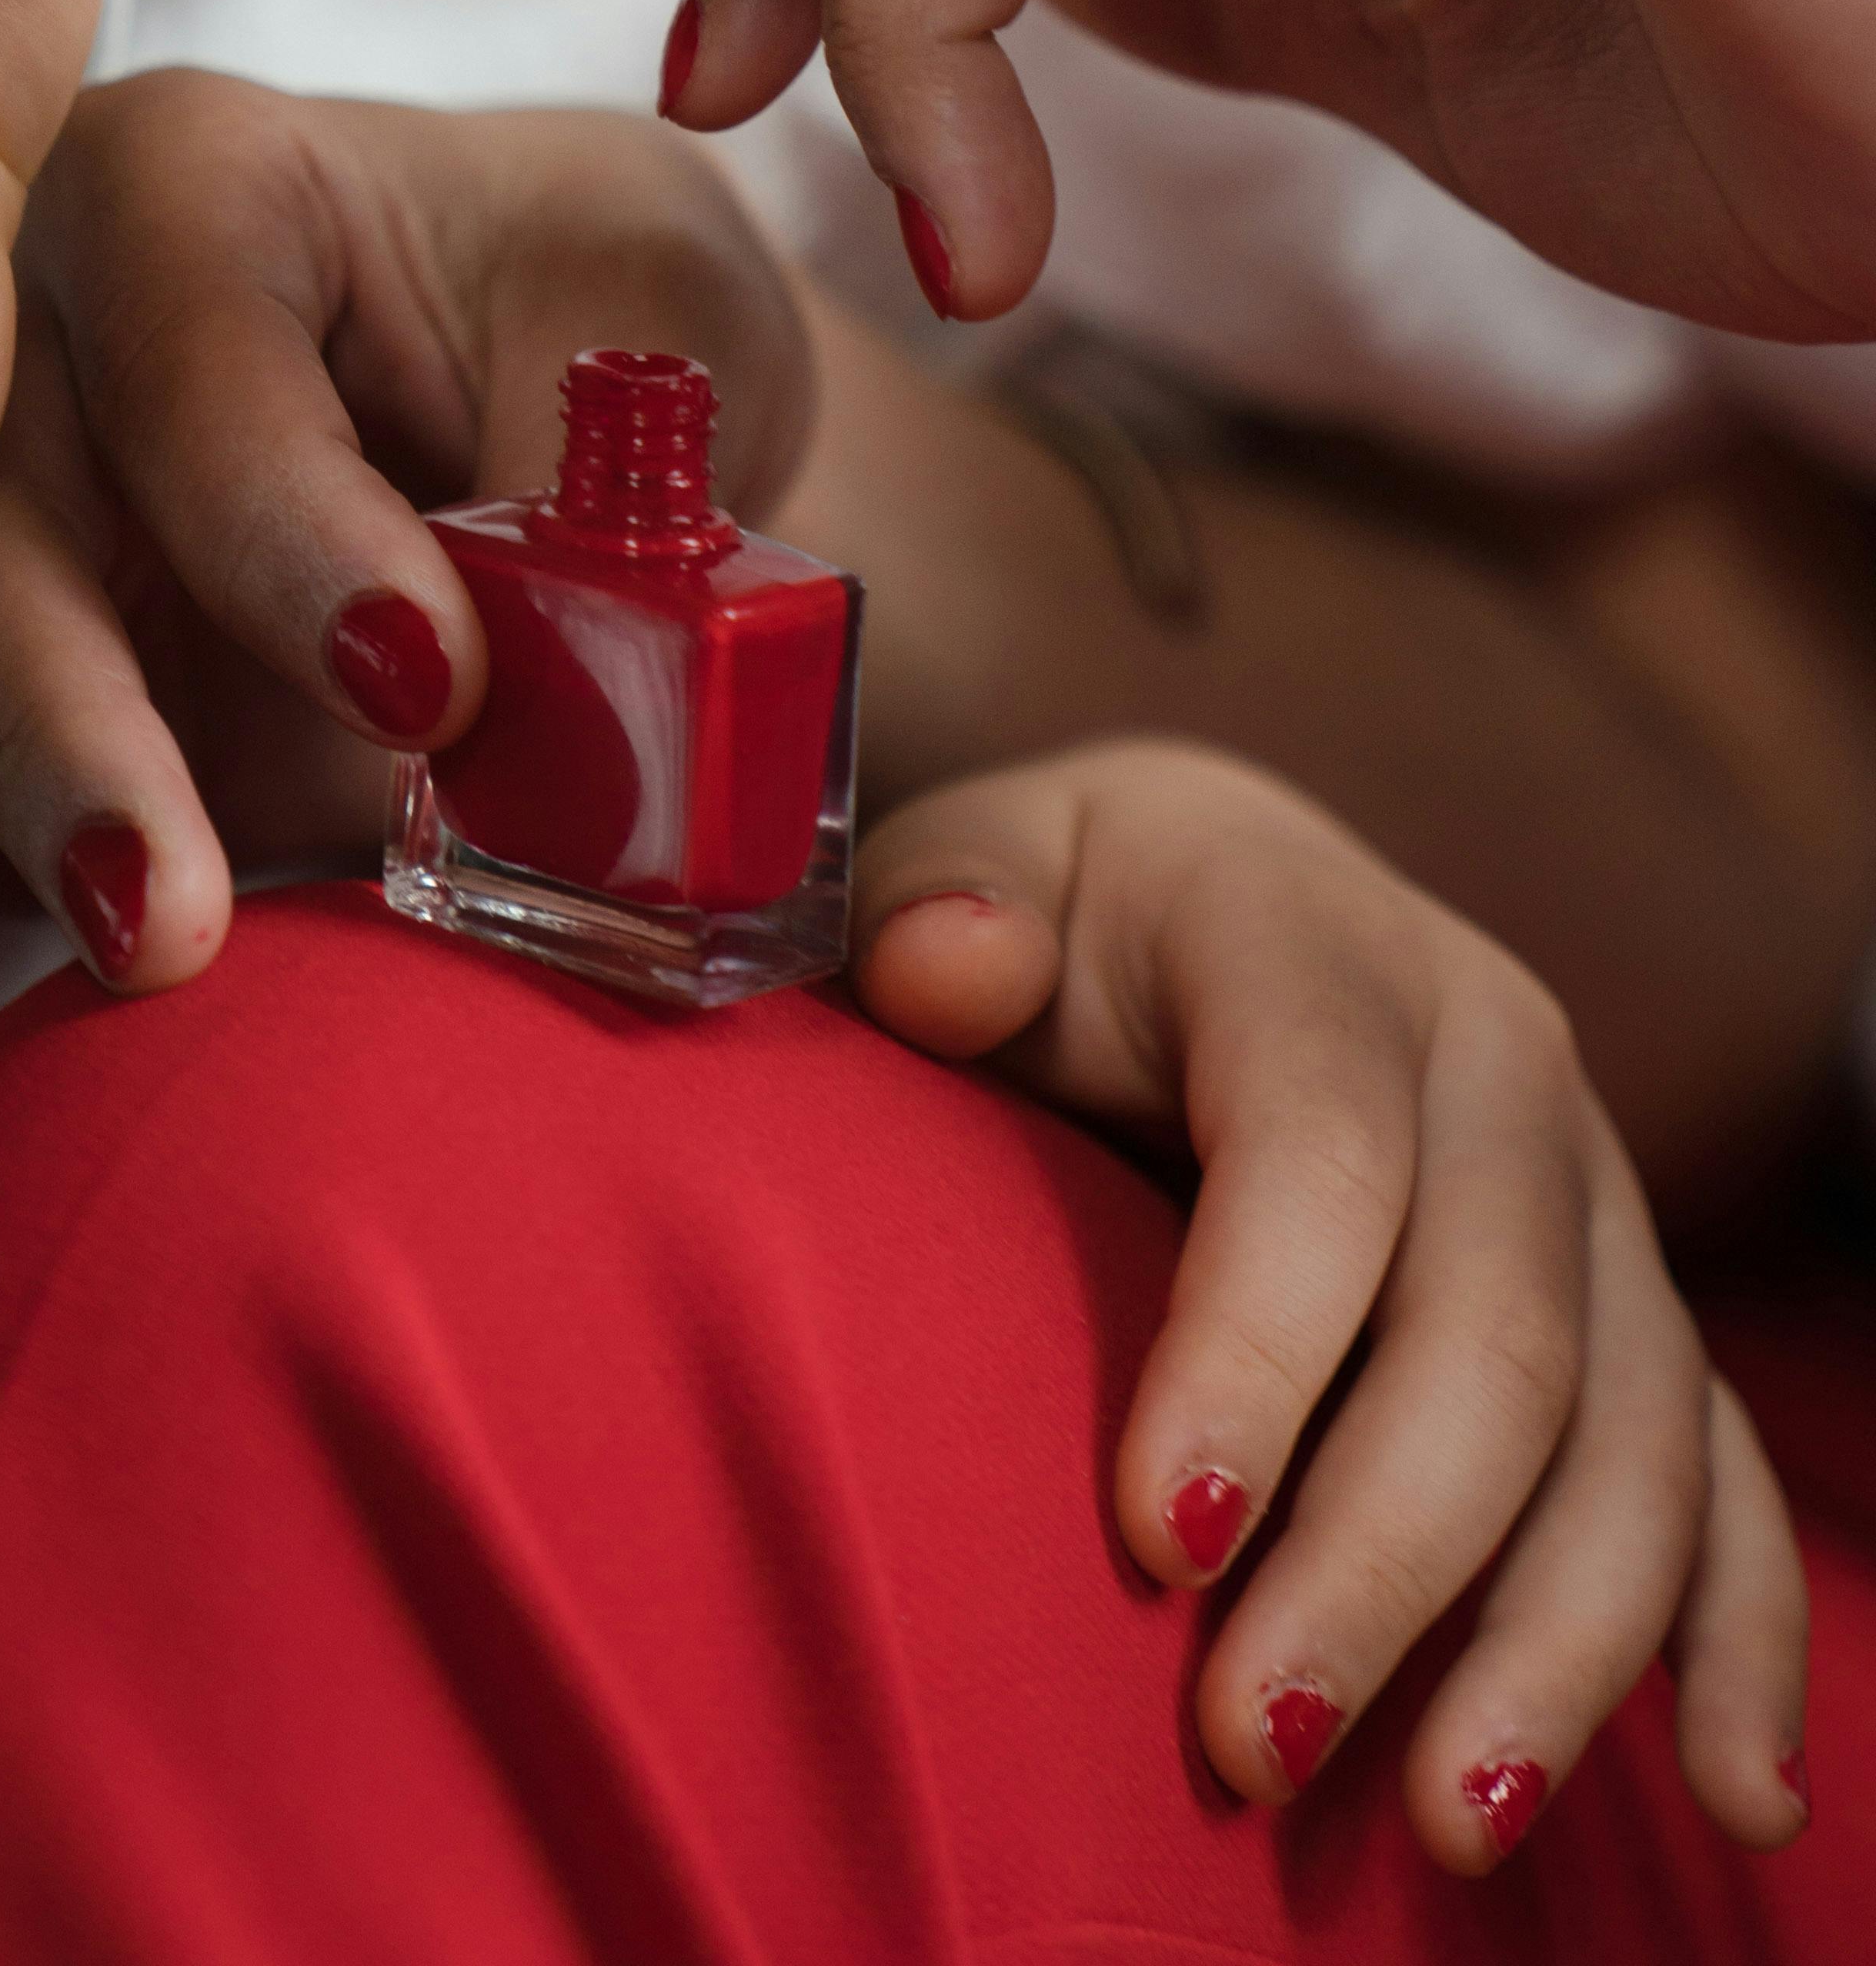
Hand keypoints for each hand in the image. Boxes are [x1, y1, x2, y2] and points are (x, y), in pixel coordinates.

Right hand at [0, 79, 816, 1097]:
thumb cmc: (582, 317)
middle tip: (157, 924)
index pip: (198, 338)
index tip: (430, 686)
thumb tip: (638, 726)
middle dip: (50, 730)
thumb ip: (628, 491)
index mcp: (195, 191)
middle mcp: (7, 345)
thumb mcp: (657, 329)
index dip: (287, 516)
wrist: (530, 403)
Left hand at [857, 741, 1809, 1870]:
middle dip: (1383, 1557)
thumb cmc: (1056, 909)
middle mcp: (1492, 1050)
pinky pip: (1720, 1468)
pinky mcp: (1638, 1303)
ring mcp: (1590, 1185)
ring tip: (1448, 1819)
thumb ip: (942, 907)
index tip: (1157, 1539)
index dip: (1253, 1347)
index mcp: (1316, 935)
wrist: (1206, 886)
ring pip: (1628, 1429)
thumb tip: (957, 960)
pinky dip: (1740, 1634)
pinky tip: (1731, 1789)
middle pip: (1492, 1327)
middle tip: (1253, 1744)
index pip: (1319, 1148)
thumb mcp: (970, 863)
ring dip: (1554, 1639)